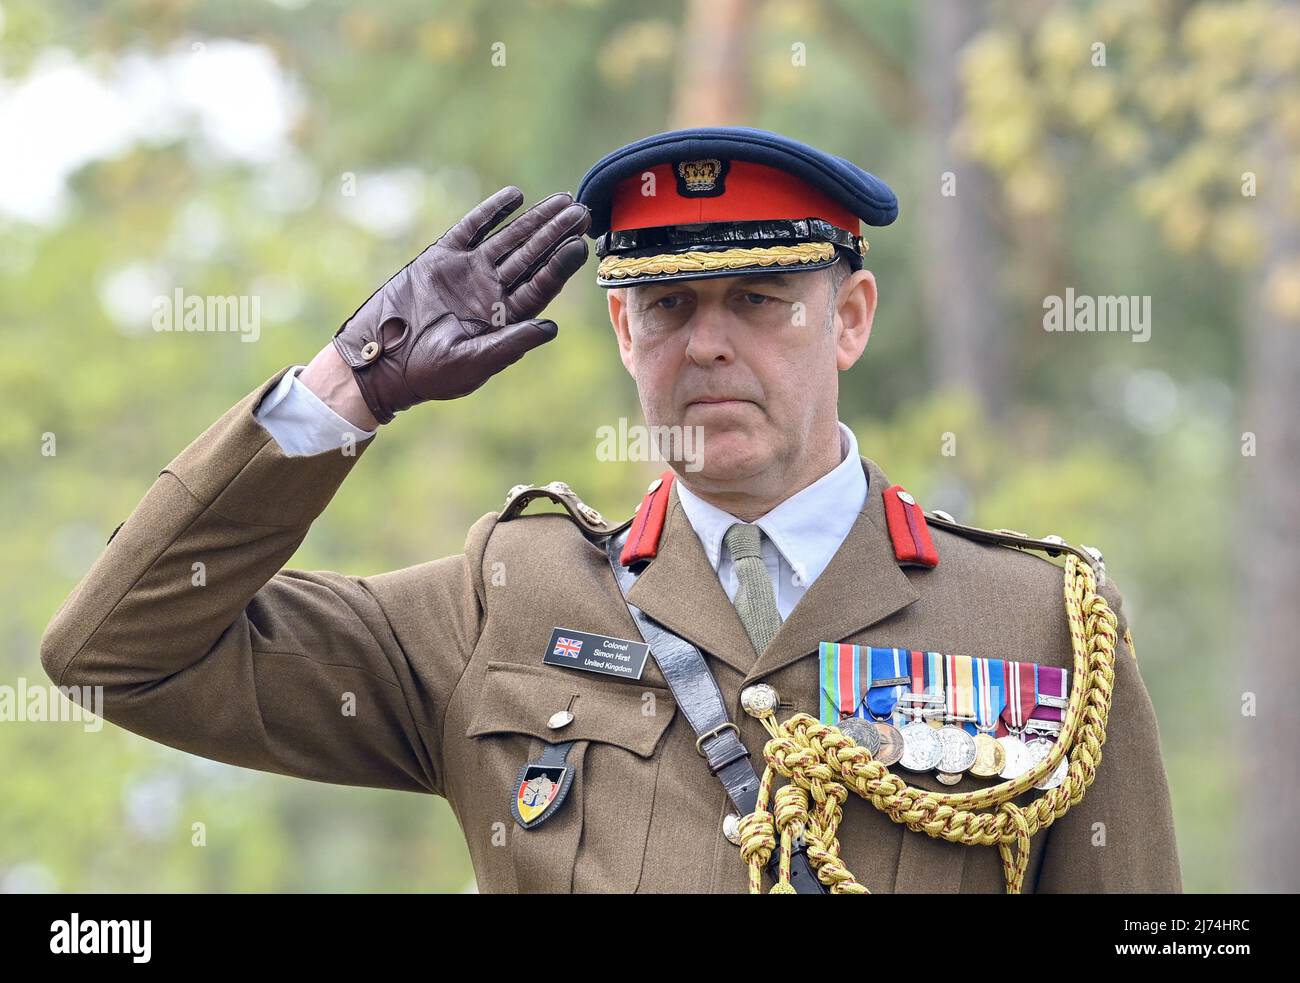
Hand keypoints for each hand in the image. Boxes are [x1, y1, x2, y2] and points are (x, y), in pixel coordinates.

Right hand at [332, 187, 589, 422]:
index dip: (560, 266)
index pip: (541, 286)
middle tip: (582, 212)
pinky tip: (515, 196)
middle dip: (556, 234)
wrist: (380, 360)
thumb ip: (511, 344)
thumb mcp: (472, 363)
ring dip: (535, 219)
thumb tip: (551, 329)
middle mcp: (492, 292)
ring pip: (509, 239)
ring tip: (562, 200)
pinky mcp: (442, 257)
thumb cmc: (428, 373)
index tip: (579, 245)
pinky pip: (472, 228)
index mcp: (505, 318)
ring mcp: (469, 272)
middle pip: (532, 257)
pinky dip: (492, 212)